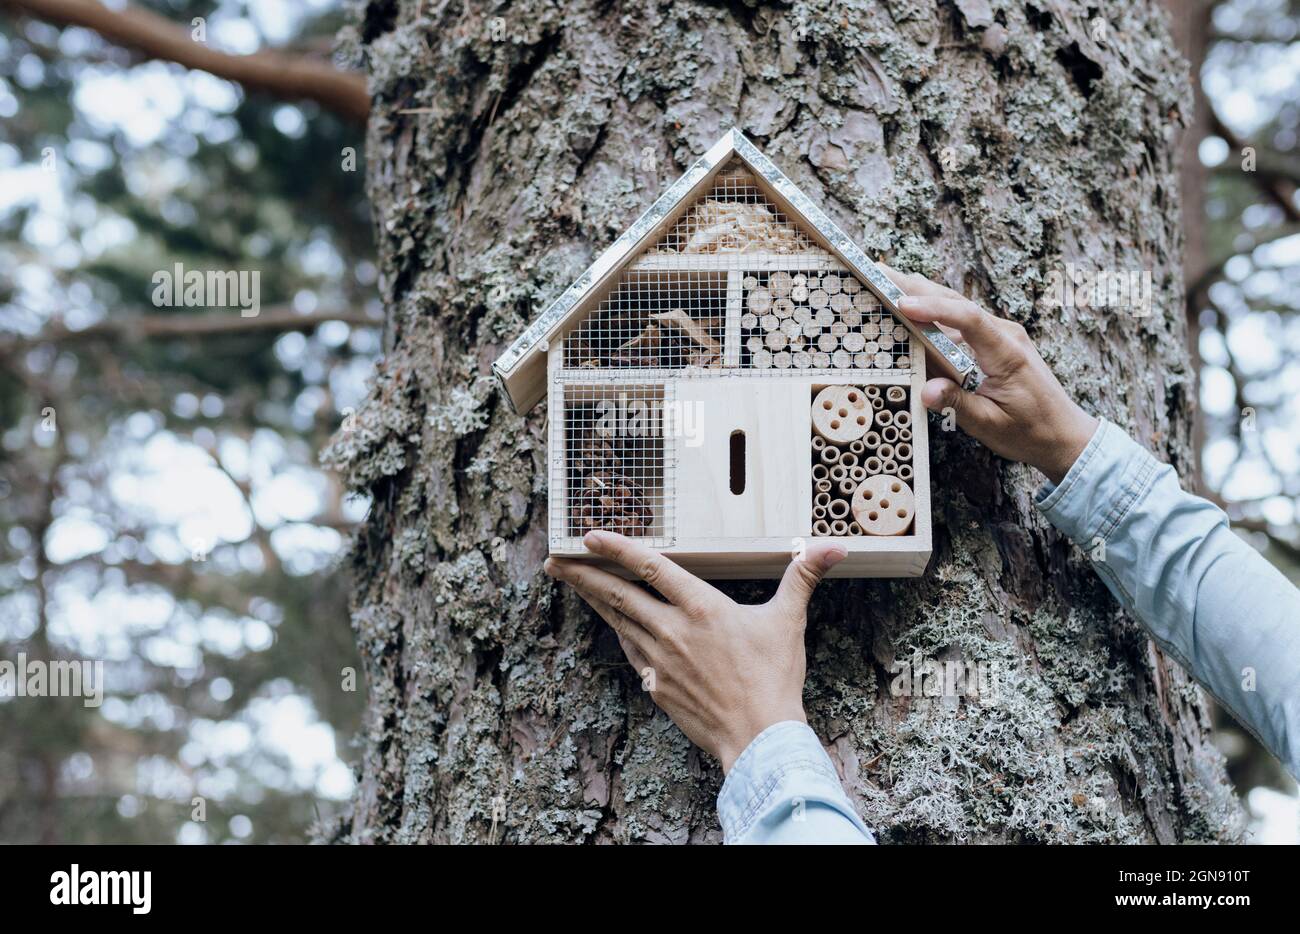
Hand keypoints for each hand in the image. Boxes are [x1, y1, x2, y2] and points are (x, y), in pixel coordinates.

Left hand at [545, 531, 845, 771]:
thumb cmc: (774, 678)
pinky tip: (616, 629)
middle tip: (555, 560)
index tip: (589, 534)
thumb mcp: (789, 621)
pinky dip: (622, 636)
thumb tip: (834, 547)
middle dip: (583, 575)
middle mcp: (672, 630)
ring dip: (594, 601)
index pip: (651, 567)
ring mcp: (659, 661)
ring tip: (573, 584)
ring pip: (618, 623)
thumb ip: (803, 577)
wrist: (758, 737)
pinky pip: (633, 654)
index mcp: (701, 608)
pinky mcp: (657, 687)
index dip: (617, 548)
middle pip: (618, 594)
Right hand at [883, 266, 1098, 484]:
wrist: (1064, 434)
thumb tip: (925, 390)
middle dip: (916, 287)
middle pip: (957, 302)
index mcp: (1007, 352)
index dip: (934, 309)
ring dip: (921, 295)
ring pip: (956, 307)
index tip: (903, 305)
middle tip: (878, 274)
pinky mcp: (993, 343)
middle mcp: (1005, 335)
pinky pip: (960, 322)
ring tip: (884, 283)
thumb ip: (958, 404)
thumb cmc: (1031, 431)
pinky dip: (933, 313)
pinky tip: (909, 310)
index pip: (969, 318)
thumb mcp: (991, 425)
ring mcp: (1000, 336)